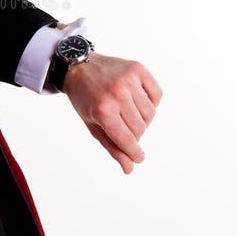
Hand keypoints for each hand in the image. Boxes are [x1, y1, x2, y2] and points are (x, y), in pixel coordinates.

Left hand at [62, 52, 161, 173]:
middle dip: (134, 134)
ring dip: (142, 118)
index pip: (128, 140)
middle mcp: (117, 94)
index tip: (138, 157)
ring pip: (151, 114)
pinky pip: (157, 95)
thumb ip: (112, 147)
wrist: (79, 66)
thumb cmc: (85, 99)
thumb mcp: (93, 125)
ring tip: (127, 112)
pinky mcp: (138, 69)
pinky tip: (136, 99)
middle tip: (122, 125)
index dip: (135, 153)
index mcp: (103, 110)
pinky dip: (151, 101)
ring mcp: (129, 80)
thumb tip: (130, 168)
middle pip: (141, 128)